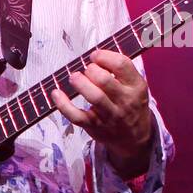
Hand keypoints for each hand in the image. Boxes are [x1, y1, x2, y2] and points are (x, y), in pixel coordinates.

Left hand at [51, 49, 154, 174]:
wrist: (134, 138)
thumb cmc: (130, 105)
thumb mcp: (135, 86)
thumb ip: (121, 71)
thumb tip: (97, 54)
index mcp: (136, 86)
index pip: (122, 65)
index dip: (105, 56)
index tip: (95, 56)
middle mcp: (124, 100)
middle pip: (105, 81)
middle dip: (91, 70)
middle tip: (86, 69)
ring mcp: (109, 115)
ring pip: (94, 97)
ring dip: (80, 84)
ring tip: (74, 77)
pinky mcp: (94, 126)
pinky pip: (77, 116)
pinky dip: (63, 105)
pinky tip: (56, 94)